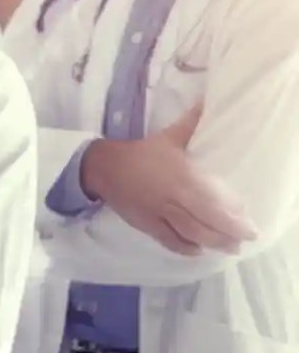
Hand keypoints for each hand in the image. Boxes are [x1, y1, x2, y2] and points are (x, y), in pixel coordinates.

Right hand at [81, 105, 256, 254]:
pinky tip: (198, 250)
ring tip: (228, 247)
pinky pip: (169, 241)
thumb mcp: (167, 137)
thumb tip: (205, 102)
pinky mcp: (147, 224)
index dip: (232, 218)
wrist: (105, 167)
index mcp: (182, 178)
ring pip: (190, 235)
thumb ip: (190, 124)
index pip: (212, 203)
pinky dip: (186, 248)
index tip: (248, 222)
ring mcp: (159, 214)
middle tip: (243, 239)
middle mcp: (173, 199)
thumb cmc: (140, 152)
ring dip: (212, 243)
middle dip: (228, 235)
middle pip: (205, 224)